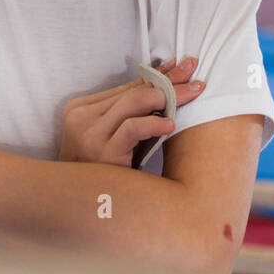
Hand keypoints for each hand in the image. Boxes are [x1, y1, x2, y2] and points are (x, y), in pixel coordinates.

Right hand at [58, 57, 205, 165]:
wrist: (79, 207)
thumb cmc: (104, 171)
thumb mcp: (114, 137)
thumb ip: (130, 114)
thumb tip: (165, 86)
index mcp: (82, 108)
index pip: (127, 86)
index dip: (156, 75)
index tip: (179, 65)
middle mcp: (82, 117)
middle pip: (133, 92)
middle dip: (168, 82)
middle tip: (194, 75)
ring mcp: (89, 134)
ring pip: (132, 103)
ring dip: (166, 96)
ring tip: (189, 94)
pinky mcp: (101, 153)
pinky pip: (131, 128)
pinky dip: (153, 123)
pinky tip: (171, 125)